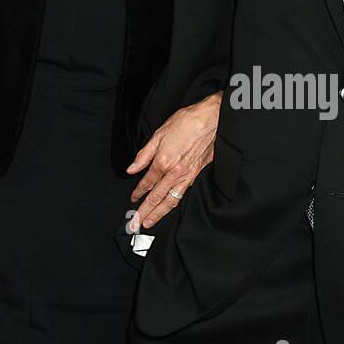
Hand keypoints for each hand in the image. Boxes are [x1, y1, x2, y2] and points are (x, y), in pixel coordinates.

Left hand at [126, 90, 222, 229]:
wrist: (211, 120)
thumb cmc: (187, 122)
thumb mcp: (159, 134)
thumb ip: (144, 155)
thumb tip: (132, 168)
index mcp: (163, 161)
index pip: (147, 183)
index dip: (138, 192)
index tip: (133, 198)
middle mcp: (175, 172)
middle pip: (156, 197)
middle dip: (145, 212)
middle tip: (136, 224)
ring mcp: (187, 176)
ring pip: (171, 201)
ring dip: (159, 214)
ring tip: (150, 222)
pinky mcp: (197, 175)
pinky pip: (183, 194)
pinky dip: (175, 204)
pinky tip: (171, 208)